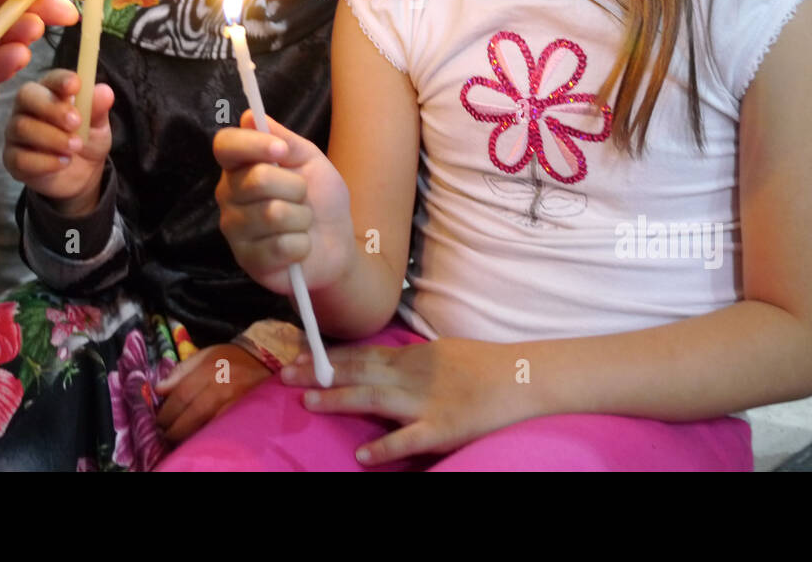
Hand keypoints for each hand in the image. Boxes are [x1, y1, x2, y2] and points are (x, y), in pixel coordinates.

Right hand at [4, 69, 113, 208]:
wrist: (81, 174)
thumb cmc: (85, 139)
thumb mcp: (98, 125)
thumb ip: (97, 108)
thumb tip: (105, 91)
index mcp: (49, 91)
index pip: (50, 78)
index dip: (61, 80)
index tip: (76, 86)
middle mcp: (27, 108)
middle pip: (26, 96)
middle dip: (52, 108)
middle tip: (76, 122)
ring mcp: (15, 133)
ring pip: (22, 128)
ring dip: (53, 138)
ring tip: (76, 147)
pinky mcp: (12, 159)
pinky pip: (20, 158)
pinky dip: (45, 161)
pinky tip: (63, 162)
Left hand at [153, 344, 271, 443]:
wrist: (264, 360)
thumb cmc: (230, 358)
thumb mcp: (204, 354)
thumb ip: (181, 370)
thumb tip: (159, 389)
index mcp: (209, 369)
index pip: (181, 395)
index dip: (167, 412)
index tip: (159, 421)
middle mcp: (222, 386)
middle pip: (193, 413)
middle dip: (175, 428)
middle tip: (167, 433)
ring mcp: (236, 401)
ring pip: (207, 424)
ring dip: (190, 434)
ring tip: (181, 437)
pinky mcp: (245, 412)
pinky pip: (223, 428)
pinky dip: (209, 434)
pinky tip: (201, 435)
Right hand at [213, 112, 355, 295]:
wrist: (337, 242)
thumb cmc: (320, 198)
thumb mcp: (310, 160)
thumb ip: (284, 137)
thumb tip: (250, 115)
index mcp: (239, 166)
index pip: (225, 145)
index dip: (253, 144)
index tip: (281, 150)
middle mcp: (228, 196)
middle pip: (258, 178)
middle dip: (296, 187)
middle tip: (302, 196)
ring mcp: (234, 230)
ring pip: (273, 214)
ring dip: (302, 218)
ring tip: (301, 223)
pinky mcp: (248, 261)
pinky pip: (282, 245)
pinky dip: (302, 245)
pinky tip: (298, 246)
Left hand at [282, 339, 533, 466]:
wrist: (525, 378)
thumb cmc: (486, 368)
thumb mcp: (444, 355)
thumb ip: (412, 363)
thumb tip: (382, 365)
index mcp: (414, 357)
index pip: (362, 355)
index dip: (328, 356)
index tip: (298, 356)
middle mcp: (415, 374)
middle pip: (359, 371)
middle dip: (321, 372)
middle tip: (285, 374)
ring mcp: (429, 400)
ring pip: (376, 398)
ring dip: (340, 399)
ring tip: (309, 403)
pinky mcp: (445, 427)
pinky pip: (411, 439)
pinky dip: (387, 447)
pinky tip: (363, 455)